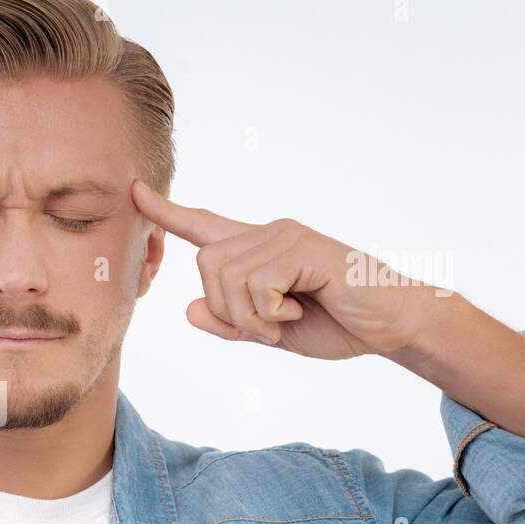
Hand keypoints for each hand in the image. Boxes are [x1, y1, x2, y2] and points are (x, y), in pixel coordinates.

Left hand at [131, 179, 433, 358]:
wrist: (389, 326)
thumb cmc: (335, 323)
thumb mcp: (270, 331)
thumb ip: (231, 323)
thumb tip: (189, 309)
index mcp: (257, 249)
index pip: (204, 225)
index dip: (167, 213)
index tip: (135, 192)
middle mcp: (268, 233)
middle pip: (206, 265)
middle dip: (228, 310)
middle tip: (267, 327)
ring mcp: (286, 236)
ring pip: (226, 277)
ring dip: (250, 317)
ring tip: (285, 322)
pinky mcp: (302, 248)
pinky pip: (255, 284)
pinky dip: (269, 313)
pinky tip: (297, 314)